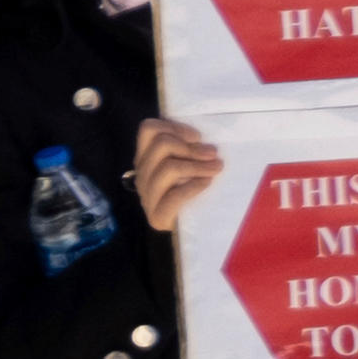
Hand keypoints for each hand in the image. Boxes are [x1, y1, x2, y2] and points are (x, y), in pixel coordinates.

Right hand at [129, 117, 223, 233]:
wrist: (180, 231)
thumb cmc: (186, 192)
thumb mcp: (183, 165)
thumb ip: (186, 150)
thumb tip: (206, 142)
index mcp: (145, 158)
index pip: (148, 129)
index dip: (174, 127)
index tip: (197, 137)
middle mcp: (142, 173)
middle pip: (161, 145)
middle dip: (191, 148)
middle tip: (212, 153)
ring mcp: (146, 195)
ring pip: (168, 168)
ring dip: (197, 166)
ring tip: (216, 168)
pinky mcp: (156, 215)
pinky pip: (175, 195)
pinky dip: (194, 186)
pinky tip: (207, 183)